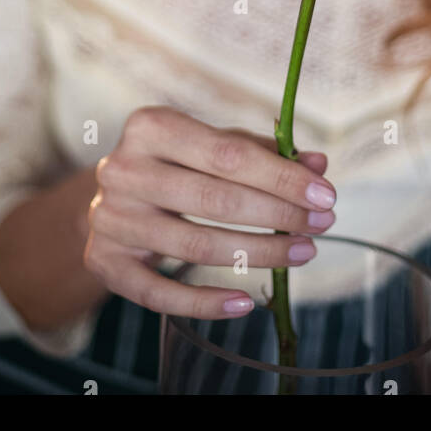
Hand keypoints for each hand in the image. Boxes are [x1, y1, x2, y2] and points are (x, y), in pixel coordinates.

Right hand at [83, 105, 335, 318]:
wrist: (107, 199)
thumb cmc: (174, 165)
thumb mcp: (211, 146)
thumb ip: (262, 153)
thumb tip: (318, 166)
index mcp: (151, 127)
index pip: (228, 154)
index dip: (281, 177)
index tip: (326, 195)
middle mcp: (124, 169)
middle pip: (214, 199)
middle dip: (277, 214)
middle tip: (322, 226)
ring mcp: (110, 218)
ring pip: (193, 246)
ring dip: (257, 253)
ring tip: (303, 253)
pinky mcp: (105, 261)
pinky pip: (159, 292)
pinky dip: (204, 302)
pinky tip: (244, 303)